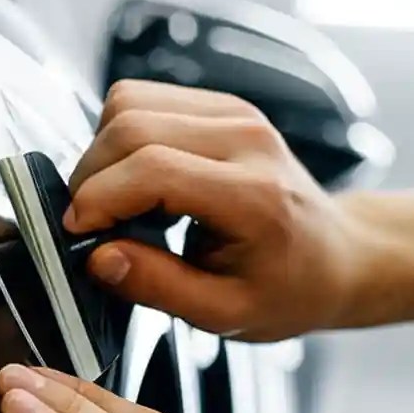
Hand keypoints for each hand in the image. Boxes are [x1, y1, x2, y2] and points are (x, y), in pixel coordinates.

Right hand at [67, 80, 366, 340]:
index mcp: (253, 195)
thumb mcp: (224, 313)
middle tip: (89, 223)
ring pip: (129, 102)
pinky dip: (120, 137)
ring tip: (113, 200)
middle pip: (132, 126)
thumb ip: (157, 286)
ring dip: (102, 152)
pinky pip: (144, 99)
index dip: (99, 198)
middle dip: (90, 176)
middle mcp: (245, 138)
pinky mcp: (220, 104)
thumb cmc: (288, 287)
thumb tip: (98, 257)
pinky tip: (135, 178)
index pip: (152, 168)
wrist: (336, 255)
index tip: (76, 233)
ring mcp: (234, 112)